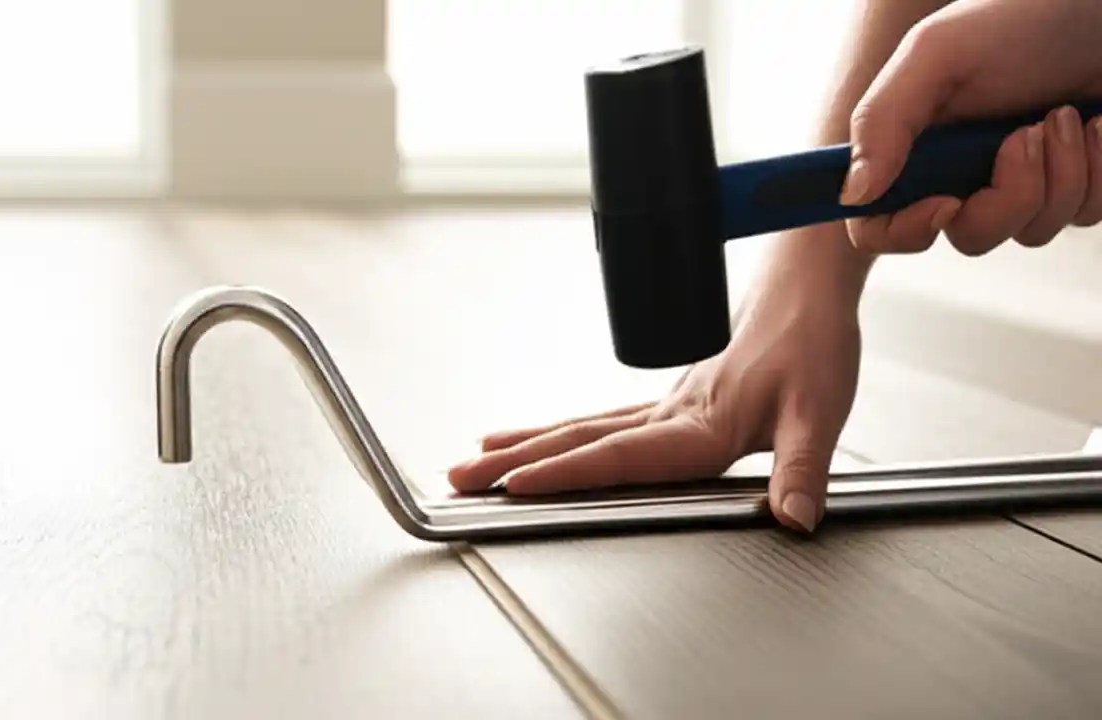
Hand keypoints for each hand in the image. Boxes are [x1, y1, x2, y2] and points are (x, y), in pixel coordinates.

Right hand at [447, 254, 862, 533]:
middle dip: (515, 463)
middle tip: (459, 480)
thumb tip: (794, 517)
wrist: (804, 287)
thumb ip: (802, 468)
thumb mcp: (820, 412)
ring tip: (476, 461)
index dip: (567, 472)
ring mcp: (663, 404)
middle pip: (578, 439)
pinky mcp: (669, 399)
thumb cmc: (812, 341)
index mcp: (700, 425)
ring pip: (579, 427)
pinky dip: (557, 431)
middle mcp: (670, 414)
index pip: (620, 454)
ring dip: (524, 445)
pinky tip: (536, 438)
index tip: (517, 485)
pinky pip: (599, 419)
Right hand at [841, 0, 1101, 254]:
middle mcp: (963, 171)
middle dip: (1009, 195)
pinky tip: (1098, 126)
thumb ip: (883, 120)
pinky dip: (1097, 174)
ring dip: (1062, 175)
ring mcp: (1020, 180)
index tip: (944, 204)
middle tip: (1025, 134)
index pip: (878, 225)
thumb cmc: (1024, 16)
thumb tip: (852, 194)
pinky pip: (1081, 215)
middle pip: (968, 235)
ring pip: (1031, 230)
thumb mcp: (938, 53)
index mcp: (916, 146)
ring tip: (1067, 115)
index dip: (903, 231)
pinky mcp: (1072, 182)